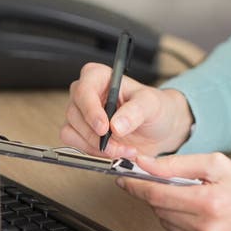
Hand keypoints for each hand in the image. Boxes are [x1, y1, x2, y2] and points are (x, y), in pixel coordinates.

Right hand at [60, 62, 192, 158]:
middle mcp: (86, 93)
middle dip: (97, 135)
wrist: (159, 129)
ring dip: (95, 147)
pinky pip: (74, 145)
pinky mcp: (80, 133)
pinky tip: (113, 153)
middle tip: (118, 145)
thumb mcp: (151, 104)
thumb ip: (135, 111)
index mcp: (100, 77)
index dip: (91, 110)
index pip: (84, 89)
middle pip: (75, 114)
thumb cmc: (155, 108)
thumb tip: (116, 125)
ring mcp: (81, 114)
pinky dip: (93, 153)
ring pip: (71, 132)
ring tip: (121, 150)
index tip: (104, 128)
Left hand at [116, 152, 230, 230]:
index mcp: (208, 202)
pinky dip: (183, 228)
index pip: (156, 194)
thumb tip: (146, 164)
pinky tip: (204, 222)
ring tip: (198, 204)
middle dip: (158, 195)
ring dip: (172, 212)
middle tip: (172, 185)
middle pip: (159, 210)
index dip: (135, 185)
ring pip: (167, 225)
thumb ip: (179, 164)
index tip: (122, 178)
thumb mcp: (218, 166)